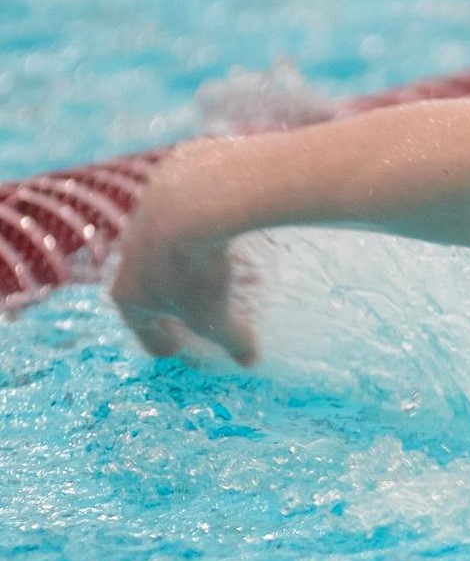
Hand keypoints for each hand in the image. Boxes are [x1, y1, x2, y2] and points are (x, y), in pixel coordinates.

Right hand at [109, 158, 259, 364]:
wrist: (190, 201)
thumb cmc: (193, 270)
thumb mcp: (214, 313)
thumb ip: (230, 339)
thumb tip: (248, 361)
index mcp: (131, 294)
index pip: (141, 326)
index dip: (158, 341)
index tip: (171, 350)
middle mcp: (130, 259)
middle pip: (148, 288)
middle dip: (169, 304)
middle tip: (184, 314)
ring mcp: (144, 226)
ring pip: (167, 255)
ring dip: (187, 268)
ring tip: (212, 277)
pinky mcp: (166, 200)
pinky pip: (186, 226)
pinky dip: (201, 238)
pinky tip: (221, 238)